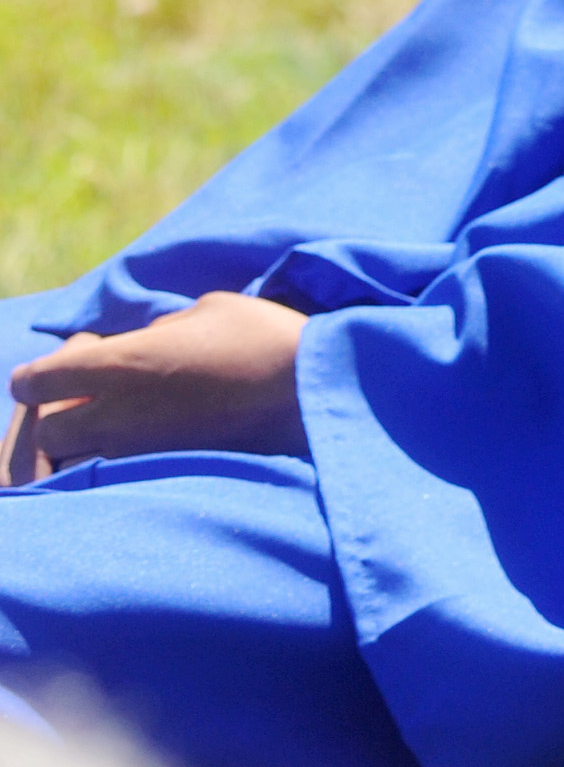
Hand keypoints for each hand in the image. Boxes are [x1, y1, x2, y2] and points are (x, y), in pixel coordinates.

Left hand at [5, 294, 308, 481]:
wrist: (309, 394)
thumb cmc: (262, 338)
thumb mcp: (209, 308)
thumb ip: (161, 326)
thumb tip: (148, 340)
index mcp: (118, 363)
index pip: (35, 381)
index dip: (43, 374)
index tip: (71, 365)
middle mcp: (114, 414)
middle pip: (47, 433)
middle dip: (61, 416)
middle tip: (95, 399)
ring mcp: (138, 452)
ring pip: (77, 463)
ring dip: (88, 445)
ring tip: (122, 426)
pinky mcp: (164, 474)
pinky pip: (116, 475)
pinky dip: (120, 462)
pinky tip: (154, 443)